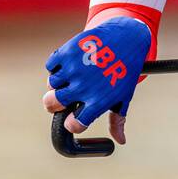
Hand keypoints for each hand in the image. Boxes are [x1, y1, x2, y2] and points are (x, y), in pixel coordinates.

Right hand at [42, 17, 150, 143]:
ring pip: (51, 84)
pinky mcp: (68, 51)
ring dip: (56, 83)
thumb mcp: (124, 96)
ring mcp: (74, 68)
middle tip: (56, 100)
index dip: (71, 124)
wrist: (127, 37)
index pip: (75, 124)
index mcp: (97, 101)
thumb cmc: (124, 70)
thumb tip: (120, 141)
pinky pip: (50, 65)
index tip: (72, 119)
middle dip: (51, 105)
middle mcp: (84, 86)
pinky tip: (67, 64)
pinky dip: (55, 66)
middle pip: (51, 104)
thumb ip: (118, 120)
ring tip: (68, 78)